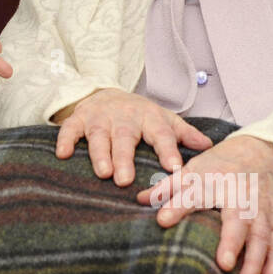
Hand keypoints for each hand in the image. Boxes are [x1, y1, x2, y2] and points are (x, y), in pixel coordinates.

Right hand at [53, 89, 211, 185]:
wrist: (106, 93)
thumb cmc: (139, 115)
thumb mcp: (164, 120)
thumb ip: (184, 134)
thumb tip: (209, 146)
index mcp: (149, 117)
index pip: (161, 134)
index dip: (167, 150)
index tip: (174, 168)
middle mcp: (124, 117)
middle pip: (125, 137)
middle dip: (124, 158)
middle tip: (125, 180)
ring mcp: (99, 117)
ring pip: (99, 136)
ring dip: (99, 154)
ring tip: (102, 174)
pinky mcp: (79, 119)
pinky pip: (70, 129)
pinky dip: (65, 140)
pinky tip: (63, 154)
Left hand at [138, 135, 272, 273]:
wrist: (265, 153)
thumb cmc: (221, 165)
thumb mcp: (194, 169)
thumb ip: (168, 187)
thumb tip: (139, 200)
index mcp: (215, 180)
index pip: (193, 193)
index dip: (177, 206)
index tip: (162, 220)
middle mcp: (241, 195)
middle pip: (238, 218)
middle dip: (232, 241)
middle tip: (224, 264)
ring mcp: (262, 209)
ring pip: (262, 236)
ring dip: (256, 261)